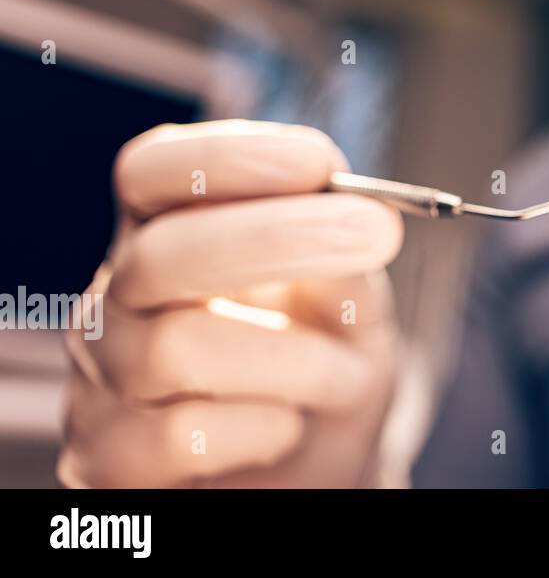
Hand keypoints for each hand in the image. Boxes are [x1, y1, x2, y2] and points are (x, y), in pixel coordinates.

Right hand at [59, 120, 404, 486]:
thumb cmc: (323, 358)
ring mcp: (103, 378)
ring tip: (344, 373)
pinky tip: (284, 425)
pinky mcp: (107, 458)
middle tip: (376, 232)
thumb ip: (345, 254)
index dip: (228, 158)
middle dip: (277, 239)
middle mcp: (120, 294)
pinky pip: (180, 436)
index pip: (153, 170)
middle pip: (159, 254)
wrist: (313, 460)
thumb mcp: (352, 297)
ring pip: (176, 349)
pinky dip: (262, 428)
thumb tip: (355, 214)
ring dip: (295, 359)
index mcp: (169, 229)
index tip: (319, 162)